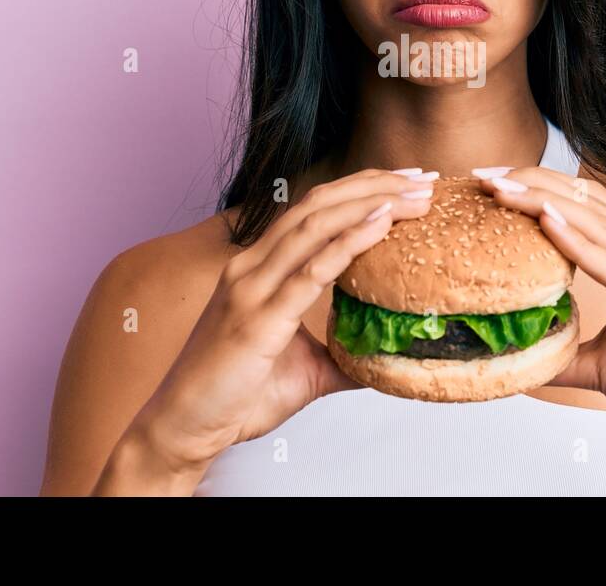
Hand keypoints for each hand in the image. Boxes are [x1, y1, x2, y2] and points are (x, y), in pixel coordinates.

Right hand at [128, 168, 436, 469]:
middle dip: (375, 185)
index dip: (360, 188)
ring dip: (371, 204)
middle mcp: (252, 266)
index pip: (314, 210)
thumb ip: (343, 352)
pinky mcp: (257, 318)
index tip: (405, 181)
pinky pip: (310, 271)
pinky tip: (382, 225)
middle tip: (422, 178)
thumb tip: (388, 356)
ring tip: (414, 196)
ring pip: (316, 225)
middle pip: (319, 204)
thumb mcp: (304, 368)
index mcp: (258, 268)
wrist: (182, 428)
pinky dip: (349, 242)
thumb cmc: (235, 397)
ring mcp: (251, 287)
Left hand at [478, 167, 605, 470]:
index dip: (542, 186)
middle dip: (534, 184)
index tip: (494, 179)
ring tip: (503, 189)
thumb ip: (566, 350)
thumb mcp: (605, 364)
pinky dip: (582, 246)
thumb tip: (521, 355)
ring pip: (601, 229)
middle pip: (591, 205)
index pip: (590, 208)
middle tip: (485, 173)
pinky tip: (548, 224)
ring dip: (547, 205)